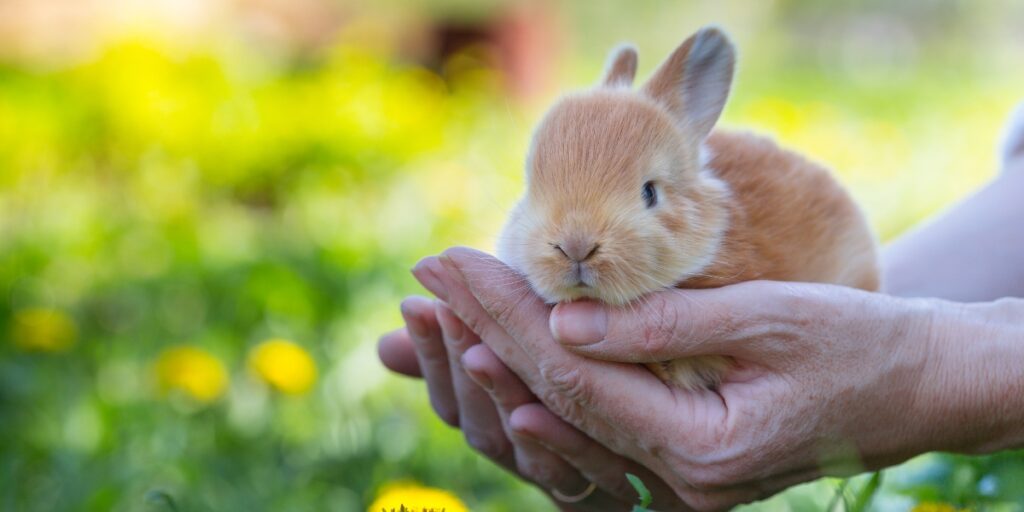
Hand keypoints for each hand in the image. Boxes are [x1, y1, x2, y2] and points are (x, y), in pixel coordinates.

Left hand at [414, 247, 1019, 509]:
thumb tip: (560, 324)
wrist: (917, 385)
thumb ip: (658, 328)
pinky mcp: (679, 465)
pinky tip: (495, 364)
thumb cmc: (857, 342)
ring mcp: (678, 484)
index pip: (577, 380)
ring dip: (498, 365)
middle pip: (559, 405)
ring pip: (567, 424)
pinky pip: (595, 431)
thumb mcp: (765, 320)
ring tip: (437, 316)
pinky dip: (543, 390)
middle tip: (428, 276)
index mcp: (705, 452)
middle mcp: (681, 484)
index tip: (450, 260)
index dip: (507, 317)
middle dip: (486, 334)